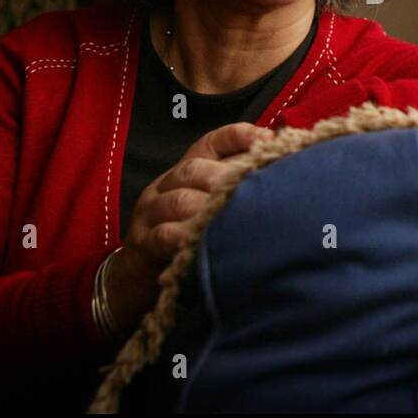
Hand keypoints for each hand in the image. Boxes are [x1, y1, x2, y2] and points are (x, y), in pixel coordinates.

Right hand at [103, 122, 273, 322]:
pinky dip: (187, 237)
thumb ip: (235, 191)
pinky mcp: (142, 245)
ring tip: (238, 214)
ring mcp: (150, 214)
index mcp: (184, 172)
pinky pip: (163, 236)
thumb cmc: (181, 239)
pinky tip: (209, 243)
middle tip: (259, 185)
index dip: (238, 136)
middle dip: (228, 174)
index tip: (268, 138)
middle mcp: (164, 186)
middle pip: (194, 169)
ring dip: (210, 206)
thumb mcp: (206, 209)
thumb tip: (286, 173)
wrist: (131, 280)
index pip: (210, 143)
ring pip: (179, 200)